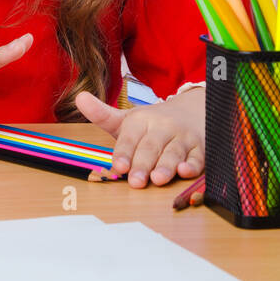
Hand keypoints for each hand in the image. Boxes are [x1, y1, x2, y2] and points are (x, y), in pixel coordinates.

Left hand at [75, 87, 204, 186]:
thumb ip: (102, 115)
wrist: (193, 109)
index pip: (130, 137)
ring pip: (174, 152)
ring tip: (158, 179)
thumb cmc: (154, 123)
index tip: (119, 165)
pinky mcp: (200, 147)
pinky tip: (186, 171)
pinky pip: (197, 157)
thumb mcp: (128, 119)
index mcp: (141, 121)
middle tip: (136, 181)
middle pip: (151, 147)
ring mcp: (183, 137)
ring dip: (167, 166)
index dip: (124, 152)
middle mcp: (162, 127)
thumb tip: (79, 98)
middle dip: (143, 165)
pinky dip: (193, 165)